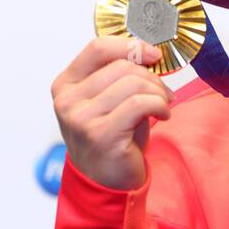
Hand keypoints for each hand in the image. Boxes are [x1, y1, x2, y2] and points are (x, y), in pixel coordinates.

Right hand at [50, 37, 174, 190]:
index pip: (97, 48)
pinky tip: (163, 115)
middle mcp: (68, 101)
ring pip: (133, 84)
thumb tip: (145, 51)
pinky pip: (140, 104)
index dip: (130, 46)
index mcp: (66, 85)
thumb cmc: (112, 138)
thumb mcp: (109, 99)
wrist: (107, 181)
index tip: (152, 55)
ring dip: (158, 93)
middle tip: (163, 93)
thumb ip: (119, 75)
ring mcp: (81, 118)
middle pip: (122, 66)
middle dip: (152, 77)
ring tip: (163, 106)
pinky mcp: (101, 135)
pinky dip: (160, 105)